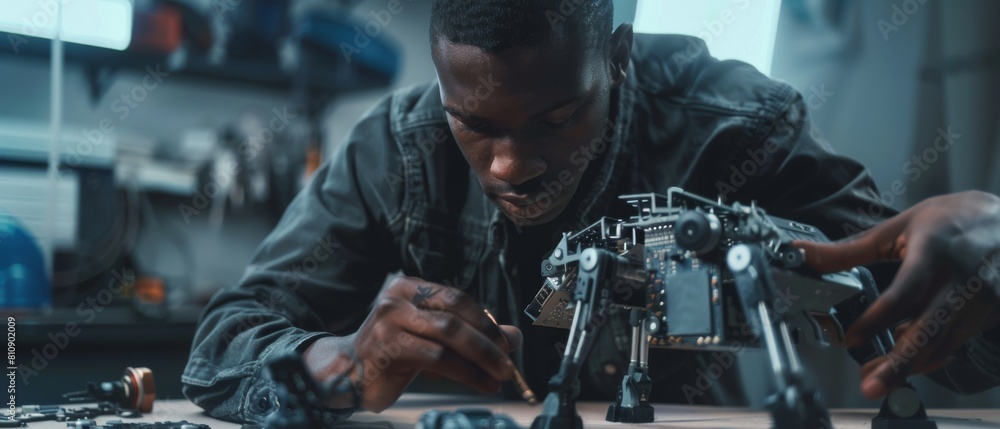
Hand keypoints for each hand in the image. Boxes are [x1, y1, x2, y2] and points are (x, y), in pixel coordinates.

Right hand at [302, 276, 521, 411]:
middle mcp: (396, 299)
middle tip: (507, 361)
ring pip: (448, 337)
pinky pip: (437, 359)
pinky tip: (480, 383)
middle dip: (487, 340)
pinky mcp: (388, 349)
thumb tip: (513, 337)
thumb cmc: (392, 352)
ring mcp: (389, 322)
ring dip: (481, 358)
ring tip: (498, 376)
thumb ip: (470, 333)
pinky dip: (466, 372)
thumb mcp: (432, 337)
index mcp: (408, 287)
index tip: (506, 342)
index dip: (485, 320)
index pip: (456, 297)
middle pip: (454, 314)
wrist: (346, 373)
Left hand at [791, 191, 999, 399]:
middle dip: (898, 363)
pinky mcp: (990, 315)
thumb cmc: (951, 220)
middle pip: (929, 330)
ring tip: (873, 376)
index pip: (905, 293)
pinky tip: (902, 357)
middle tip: (870, 384)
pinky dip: (927, 355)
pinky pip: (953, 343)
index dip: (877, 320)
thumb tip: (803, 253)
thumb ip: (848, 250)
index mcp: (934, 251)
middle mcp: (962, 280)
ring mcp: (981, 301)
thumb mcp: (897, 228)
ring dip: (907, 365)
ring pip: (942, 344)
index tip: (852, 338)